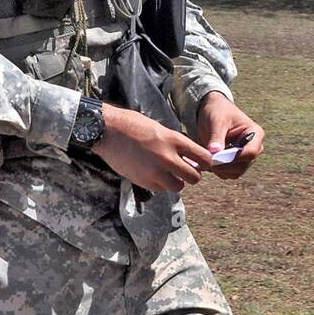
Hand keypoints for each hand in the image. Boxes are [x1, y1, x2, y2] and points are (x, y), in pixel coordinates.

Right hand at [90, 102, 215, 192]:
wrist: (108, 131)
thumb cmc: (134, 125)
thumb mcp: (161, 129)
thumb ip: (176, 145)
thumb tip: (191, 160)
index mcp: (174, 140)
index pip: (204, 158)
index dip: (206, 162)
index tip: (202, 162)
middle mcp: (168, 157)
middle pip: (194, 177)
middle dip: (192, 175)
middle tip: (186, 170)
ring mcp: (155, 171)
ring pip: (178, 186)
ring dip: (176, 182)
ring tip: (169, 173)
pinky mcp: (144, 181)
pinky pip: (161, 189)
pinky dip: (161, 184)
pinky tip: (154, 174)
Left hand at [196, 91, 264, 179]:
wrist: (213, 111)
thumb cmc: (218, 112)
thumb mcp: (217, 121)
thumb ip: (216, 137)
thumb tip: (214, 152)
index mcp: (255, 133)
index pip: (251, 152)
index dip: (234, 157)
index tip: (216, 156)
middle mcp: (254, 147)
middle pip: (243, 166)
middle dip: (224, 165)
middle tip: (206, 159)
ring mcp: (245, 157)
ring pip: (235, 173)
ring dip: (219, 169)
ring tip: (205, 157)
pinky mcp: (235, 163)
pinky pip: (227, 174)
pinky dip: (216, 170)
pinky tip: (207, 159)